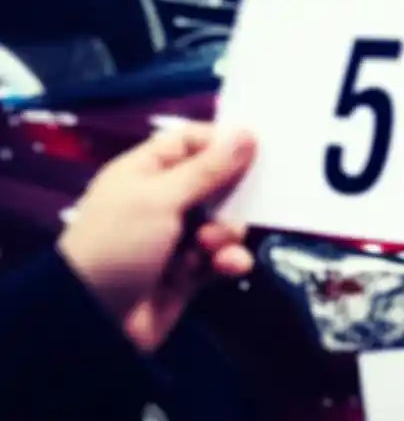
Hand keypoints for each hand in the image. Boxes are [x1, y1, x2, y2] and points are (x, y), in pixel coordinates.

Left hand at [57, 123, 256, 352]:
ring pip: (224, 222)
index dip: (222, 143)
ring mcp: (176, 237)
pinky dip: (228, 260)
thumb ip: (207, 169)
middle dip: (233, 195)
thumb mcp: (160, 199)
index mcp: (145, 172)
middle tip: (247, 200)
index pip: (190, 142)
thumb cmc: (118, 245)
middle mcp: (162, 200)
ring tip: (212, 247)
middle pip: (215, 182)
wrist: (93, 322)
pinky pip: (222, 256)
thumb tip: (247, 133)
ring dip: (228, 233)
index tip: (257, 149)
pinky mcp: (190, 271)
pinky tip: (228, 266)